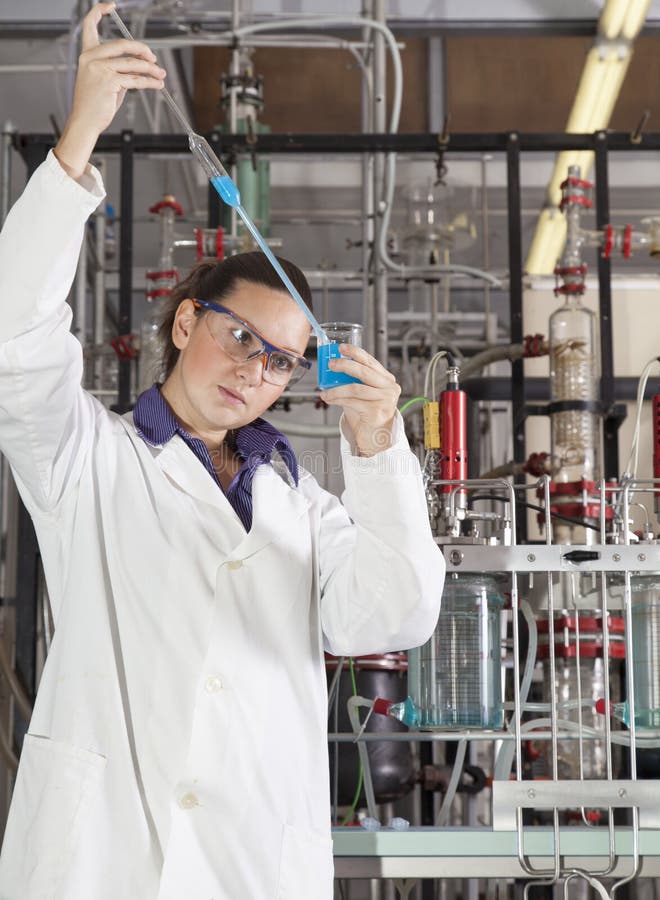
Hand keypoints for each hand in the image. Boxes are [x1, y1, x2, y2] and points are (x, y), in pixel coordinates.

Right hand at [55, 3, 164, 178]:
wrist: (85, 122)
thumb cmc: (94, 104)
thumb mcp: (105, 81)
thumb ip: (119, 69)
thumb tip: (142, 65)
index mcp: (86, 54)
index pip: (89, 25)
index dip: (99, 11)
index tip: (111, 5)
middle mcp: (91, 57)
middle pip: (122, 44)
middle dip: (142, 50)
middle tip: (154, 57)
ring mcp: (99, 68)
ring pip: (132, 63)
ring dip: (150, 68)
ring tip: (160, 74)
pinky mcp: (109, 81)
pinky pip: (135, 79)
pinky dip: (149, 81)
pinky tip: (157, 84)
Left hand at [319, 345, 400, 456]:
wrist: (376, 437)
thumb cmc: (368, 414)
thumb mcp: (363, 394)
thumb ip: (355, 381)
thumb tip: (334, 370)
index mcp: (387, 380)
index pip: (370, 362)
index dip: (356, 353)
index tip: (342, 348)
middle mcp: (389, 388)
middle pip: (364, 372)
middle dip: (345, 366)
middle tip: (331, 365)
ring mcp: (385, 400)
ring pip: (355, 388)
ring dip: (336, 389)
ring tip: (325, 392)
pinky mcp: (376, 412)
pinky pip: (352, 402)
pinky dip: (338, 400)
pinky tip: (330, 399)